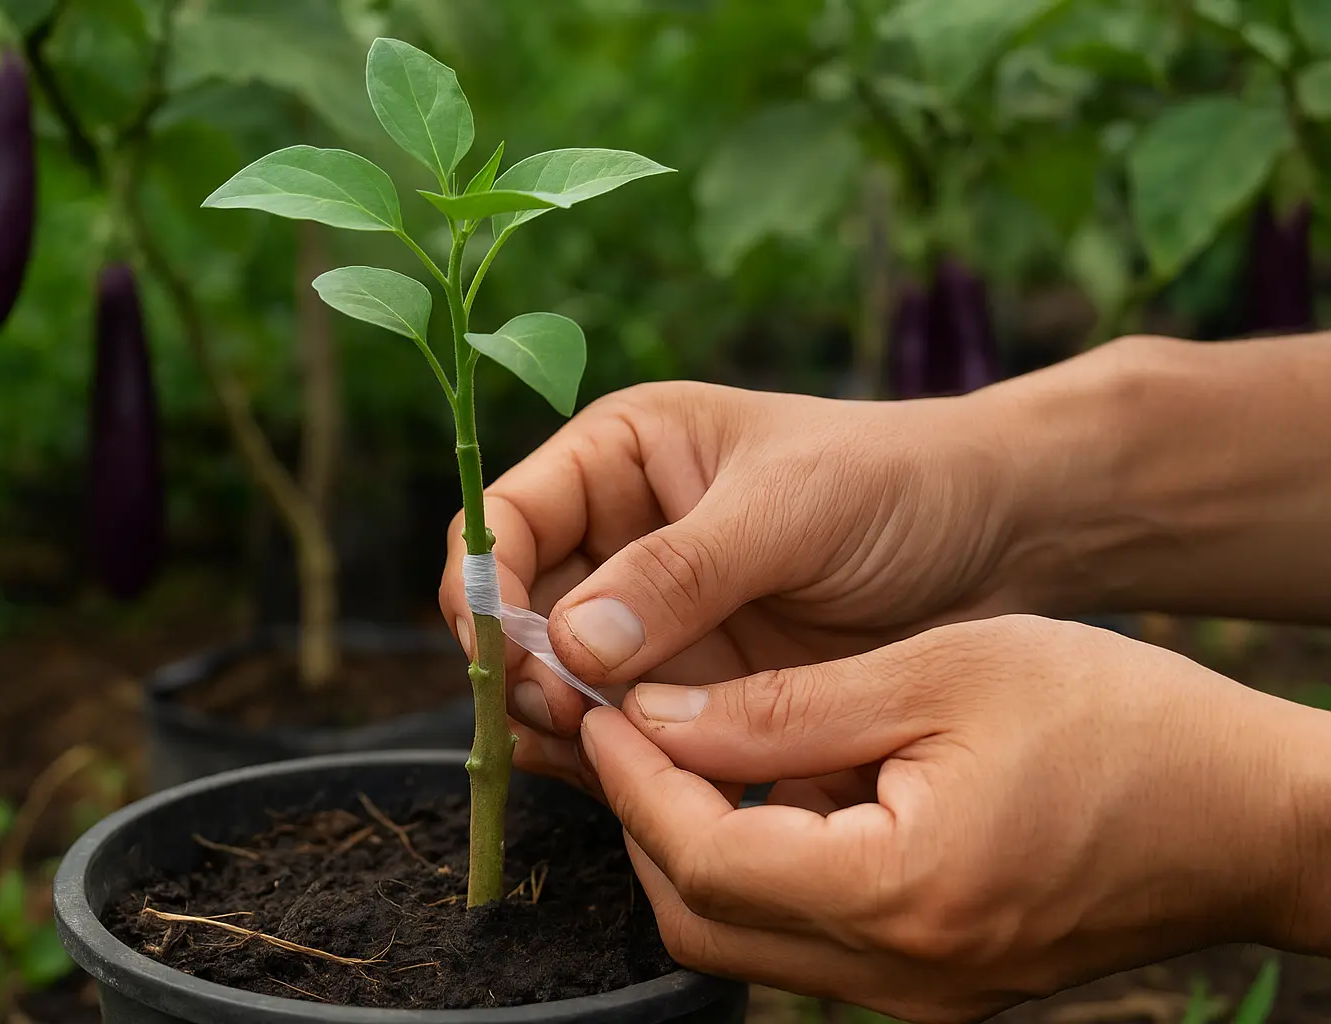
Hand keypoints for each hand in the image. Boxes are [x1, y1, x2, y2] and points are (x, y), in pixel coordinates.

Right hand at [440, 378, 1034, 783]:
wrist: (999, 542)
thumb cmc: (896, 484)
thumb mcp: (790, 508)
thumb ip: (681, 570)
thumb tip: (569, 642)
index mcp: (621, 459)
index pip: (507, 519)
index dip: (487, 586)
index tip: (510, 654)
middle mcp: (620, 537)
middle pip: (521, 611)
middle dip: (522, 667)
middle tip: (562, 717)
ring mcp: (655, 620)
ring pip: (562, 680)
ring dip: (561, 723)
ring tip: (599, 754)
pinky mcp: (694, 686)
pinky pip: (624, 728)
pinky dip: (614, 759)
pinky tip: (630, 783)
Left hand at [579, 615, 1330, 1021]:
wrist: (1252, 814)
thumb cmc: (1117, 722)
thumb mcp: (938, 674)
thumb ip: (781, 709)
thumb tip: (654, 716)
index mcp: (897, 897)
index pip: (701, 854)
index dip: (631, 778)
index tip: (596, 703)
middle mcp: (898, 978)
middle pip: (703, 916)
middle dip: (645, 818)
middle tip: (620, 724)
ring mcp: (920, 996)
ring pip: (747, 937)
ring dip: (696, 843)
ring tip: (678, 744)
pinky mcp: (938, 984)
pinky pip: (809, 938)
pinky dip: (763, 865)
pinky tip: (766, 787)